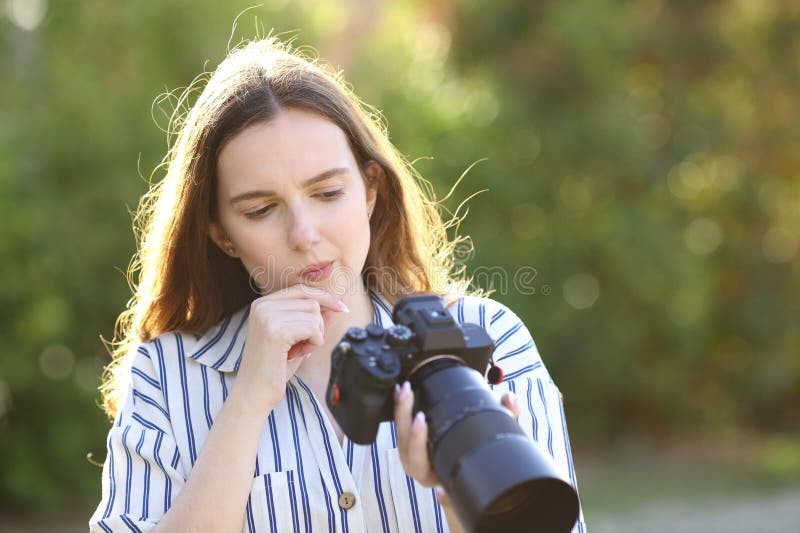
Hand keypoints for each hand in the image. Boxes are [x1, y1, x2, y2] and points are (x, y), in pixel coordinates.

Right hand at [234, 284, 347, 411]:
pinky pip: (313, 327)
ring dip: (315, 335)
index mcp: (263, 304)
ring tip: (299, 351)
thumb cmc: (275, 368)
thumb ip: (315, 321)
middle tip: (305, 346)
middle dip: (318, 325)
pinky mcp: (276, 330)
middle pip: (311, 301)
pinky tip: (298, 354)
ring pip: (314, 313)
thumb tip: (339, 306)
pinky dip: (314, 342)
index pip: (302, 289)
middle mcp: (262, 305)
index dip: (325, 297)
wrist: (254, 393)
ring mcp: (268, 316)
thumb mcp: (298, 339)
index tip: (343, 308)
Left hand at [393, 381, 519, 528]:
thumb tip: (509, 398)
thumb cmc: (482, 460)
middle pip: (406, 447)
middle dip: (407, 419)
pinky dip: (400, 410)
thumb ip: (508, 416)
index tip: (423, 420)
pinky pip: (401, 429)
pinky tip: (402, 392)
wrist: (471, 472)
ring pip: (401, 436)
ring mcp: (413, 458)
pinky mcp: (411, 445)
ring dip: (401, 411)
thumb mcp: (497, 441)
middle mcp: (422, 470)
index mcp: (438, 476)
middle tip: (412, 396)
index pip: (422, 462)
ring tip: (405, 389)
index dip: (419, 442)